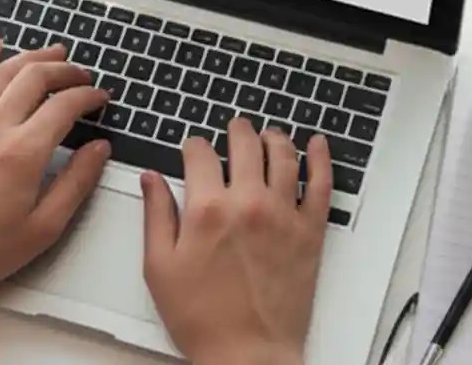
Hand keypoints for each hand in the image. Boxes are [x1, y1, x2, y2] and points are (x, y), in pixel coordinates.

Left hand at [0, 42, 111, 321]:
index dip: (89, 96)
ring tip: (54, 53)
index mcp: (22, 155)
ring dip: (32, 57)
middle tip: (83, 76)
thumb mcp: (43, 228)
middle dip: (65, 70)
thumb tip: (99, 150)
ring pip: (2, 72)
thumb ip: (76, 183)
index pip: (64, 106)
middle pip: (35, 78)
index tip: (101, 98)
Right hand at [141, 119, 332, 364]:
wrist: (247, 354)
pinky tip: (317, 144)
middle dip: (235, 130)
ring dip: (273, 136)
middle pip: (245, 143)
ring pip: (283, 154)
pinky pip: (321, 184)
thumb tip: (150, 178)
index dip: (194, 146)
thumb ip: (156, 215)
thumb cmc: (201, 318)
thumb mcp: (160, 266)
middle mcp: (247, 203)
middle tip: (234, 129)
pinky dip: (321, 158)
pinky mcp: (310, 231)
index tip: (193, 150)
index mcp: (206, 209)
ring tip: (268, 134)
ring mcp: (283, 215)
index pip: (200, 153)